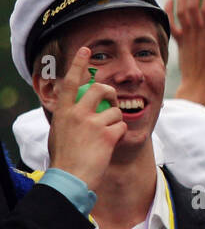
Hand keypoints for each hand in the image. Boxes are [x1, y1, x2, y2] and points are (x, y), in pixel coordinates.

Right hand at [47, 47, 126, 191]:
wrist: (70, 177)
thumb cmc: (64, 158)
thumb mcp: (59, 132)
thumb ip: (69, 117)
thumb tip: (74, 108)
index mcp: (63, 111)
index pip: (70, 81)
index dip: (78, 64)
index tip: (85, 50)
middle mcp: (77, 113)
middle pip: (101, 89)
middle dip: (111, 93)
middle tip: (113, 102)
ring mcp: (92, 122)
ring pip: (115, 110)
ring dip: (115, 122)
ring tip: (105, 137)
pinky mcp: (107, 134)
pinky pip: (122, 126)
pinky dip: (120, 135)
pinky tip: (109, 145)